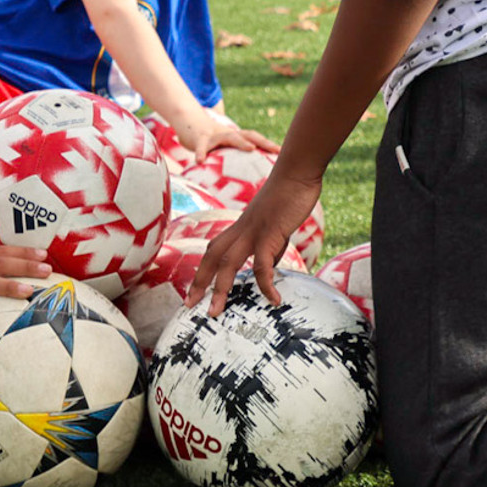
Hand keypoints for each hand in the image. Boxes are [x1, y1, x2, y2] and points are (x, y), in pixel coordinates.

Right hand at [177, 112, 278, 159]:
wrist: (190, 124)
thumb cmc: (211, 143)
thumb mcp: (224, 150)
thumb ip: (234, 162)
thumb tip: (247, 184)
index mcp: (236, 137)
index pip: (256, 138)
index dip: (269, 144)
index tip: (283, 153)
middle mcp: (228, 134)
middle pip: (249, 135)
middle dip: (263, 141)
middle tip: (275, 149)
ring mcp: (215, 135)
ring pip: (229, 136)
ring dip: (241, 142)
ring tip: (251, 149)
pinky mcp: (199, 138)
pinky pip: (201, 146)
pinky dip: (200, 152)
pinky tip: (199, 161)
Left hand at [186, 158, 322, 314]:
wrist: (297, 174)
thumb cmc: (290, 195)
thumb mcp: (276, 224)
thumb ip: (271, 245)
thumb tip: (271, 265)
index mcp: (241, 227)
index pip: (214, 250)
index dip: (202, 270)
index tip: (195, 291)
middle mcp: (241, 229)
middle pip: (212, 257)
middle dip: (199, 282)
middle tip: (190, 305)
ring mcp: (253, 231)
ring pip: (227, 263)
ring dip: (219, 289)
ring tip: (215, 312)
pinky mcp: (269, 234)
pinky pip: (263, 265)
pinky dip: (266, 284)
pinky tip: (274, 299)